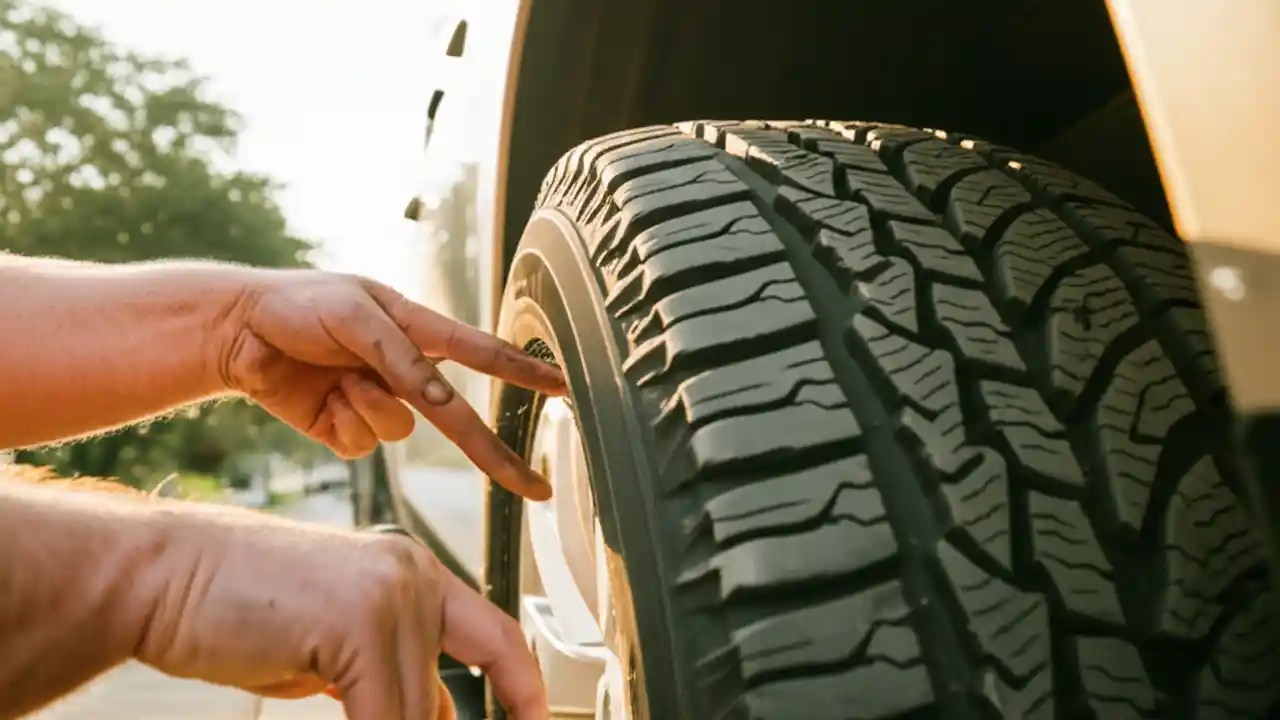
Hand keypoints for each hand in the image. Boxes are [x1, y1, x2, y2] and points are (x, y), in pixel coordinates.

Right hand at [135, 510, 547, 719]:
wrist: (161, 575)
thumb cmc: (235, 609)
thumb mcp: (334, 646)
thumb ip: (388, 674)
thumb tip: (429, 715)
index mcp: (412, 573)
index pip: (497, 636)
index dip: (525, 687)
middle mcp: (413, 575)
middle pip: (457, 681)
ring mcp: (390, 593)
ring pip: (414, 709)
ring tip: (354, 719)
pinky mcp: (359, 620)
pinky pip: (382, 716)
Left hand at [220, 270, 563, 499]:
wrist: (233, 330)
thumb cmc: (298, 306)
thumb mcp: (354, 315)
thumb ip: (403, 356)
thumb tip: (445, 400)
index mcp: (415, 331)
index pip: (483, 354)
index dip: (524, 371)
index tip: (563, 388)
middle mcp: (402, 371)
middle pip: (460, 422)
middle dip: (495, 455)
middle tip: (534, 489)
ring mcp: (374, 402)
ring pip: (399, 433)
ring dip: (369, 406)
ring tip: (335, 377)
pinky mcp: (344, 429)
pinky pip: (363, 446)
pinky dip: (342, 424)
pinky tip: (318, 399)